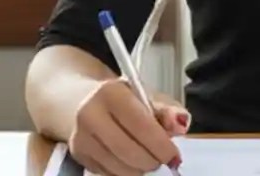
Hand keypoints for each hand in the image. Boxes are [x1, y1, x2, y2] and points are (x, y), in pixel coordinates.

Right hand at [68, 77, 190, 175]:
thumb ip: (167, 111)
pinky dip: (125, 172)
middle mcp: (90, 114)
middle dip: (152, 161)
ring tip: (147, 159)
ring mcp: (81, 136)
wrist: (84, 100)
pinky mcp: (78, 154)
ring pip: (119, 167)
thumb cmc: (122, 100)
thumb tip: (181, 125)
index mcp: (110, 92)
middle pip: (129, 151)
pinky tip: (130, 161)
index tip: (174, 156)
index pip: (141, 126)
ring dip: (140, 170)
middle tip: (162, 160)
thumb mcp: (146, 97)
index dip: (161, 146)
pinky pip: (108, 173)